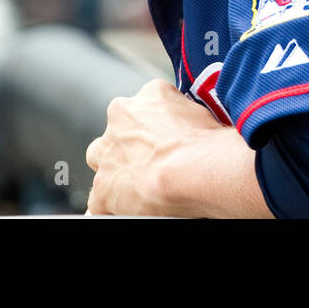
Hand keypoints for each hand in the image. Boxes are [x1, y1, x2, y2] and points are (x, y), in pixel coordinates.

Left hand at [85, 78, 224, 215]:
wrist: (197, 169)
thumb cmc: (210, 143)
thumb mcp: (202, 111)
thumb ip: (186, 115)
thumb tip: (194, 127)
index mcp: (149, 96)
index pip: (146, 108)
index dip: (156, 127)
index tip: (167, 139)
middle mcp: (121, 119)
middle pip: (117, 131)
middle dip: (127, 145)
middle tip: (151, 161)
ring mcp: (109, 154)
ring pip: (102, 161)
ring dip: (116, 172)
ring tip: (140, 187)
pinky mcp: (104, 188)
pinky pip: (98, 201)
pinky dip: (109, 206)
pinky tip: (124, 211)